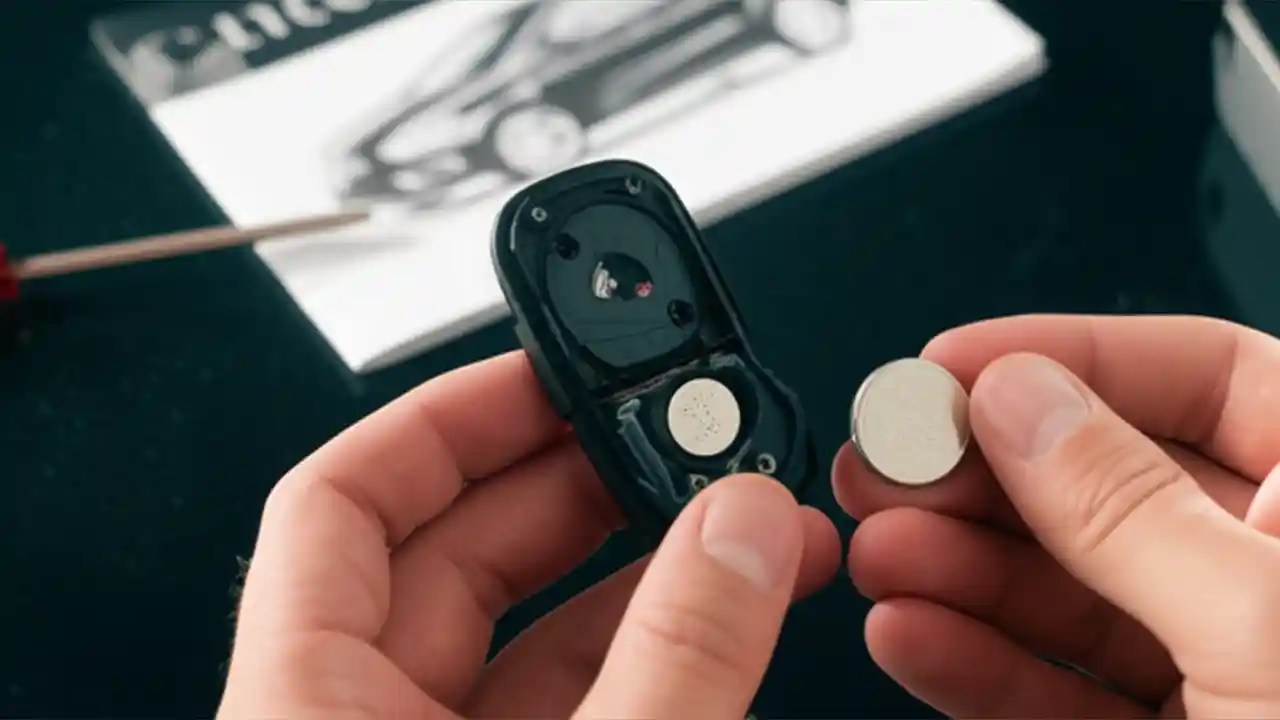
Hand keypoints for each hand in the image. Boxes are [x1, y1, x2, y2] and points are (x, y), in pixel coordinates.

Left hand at [217, 351, 839, 718]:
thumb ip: (669, 661)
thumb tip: (737, 528)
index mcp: (308, 707)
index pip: (342, 500)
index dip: (446, 413)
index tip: (550, 364)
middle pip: (459, 548)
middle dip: (579, 475)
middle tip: (672, 427)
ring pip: (535, 632)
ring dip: (644, 562)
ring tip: (739, 513)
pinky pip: (584, 700)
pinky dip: (659, 647)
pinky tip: (733, 608)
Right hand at [833, 315, 1279, 717]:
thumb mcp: (1258, 623)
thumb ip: (1131, 508)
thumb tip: (1020, 399)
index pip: (1214, 377)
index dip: (1077, 356)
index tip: (956, 365)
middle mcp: (1272, 574)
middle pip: (1109, 484)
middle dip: (984, 474)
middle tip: (889, 461)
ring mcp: (1224, 665)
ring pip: (1069, 590)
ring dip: (956, 568)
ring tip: (878, 551)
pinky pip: (1058, 688)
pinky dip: (976, 662)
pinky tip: (909, 630)